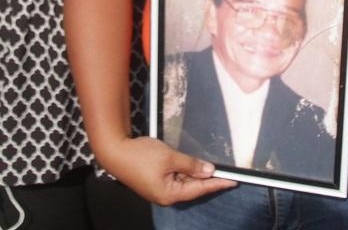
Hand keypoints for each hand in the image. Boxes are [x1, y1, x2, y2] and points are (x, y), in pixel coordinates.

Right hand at [97, 136, 235, 206]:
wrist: (115, 151)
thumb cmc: (140, 155)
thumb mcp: (169, 157)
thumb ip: (191, 165)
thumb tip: (208, 171)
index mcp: (169, 194)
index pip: (199, 189)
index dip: (217, 184)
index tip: (233, 181)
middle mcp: (165, 195)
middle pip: (192, 187)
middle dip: (206, 178)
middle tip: (225, 171)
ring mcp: (159, 189)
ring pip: (183, 182)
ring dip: (194, 173)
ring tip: (210, 166)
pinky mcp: (154, 181)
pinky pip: (174, 178)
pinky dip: (184, 171)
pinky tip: (192, 164)